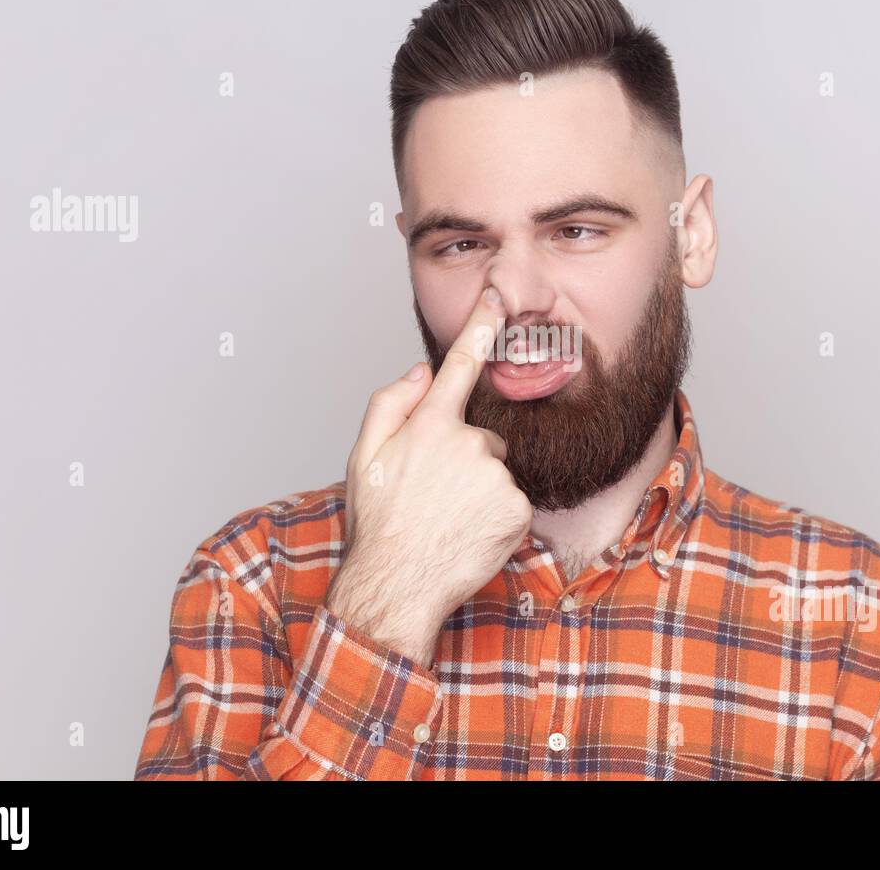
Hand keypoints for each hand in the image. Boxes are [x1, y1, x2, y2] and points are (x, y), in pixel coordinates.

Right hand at [326, 286, 532, 666]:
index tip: (496, 294)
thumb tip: (421, 371)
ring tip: (448, 518)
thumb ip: (389, 405)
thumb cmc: (378, 522)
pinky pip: (512, 501)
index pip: (459, 364)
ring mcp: (495, 478)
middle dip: (463, 458)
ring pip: (496, 471)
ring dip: (479, 489)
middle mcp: (467, 444)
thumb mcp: (362, 457)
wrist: (397, 586)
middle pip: (480, 436)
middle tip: (433, 495)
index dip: (479, 325)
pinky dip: (496, 515)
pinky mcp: (517, 509)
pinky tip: (468, 532)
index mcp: (428, 426)